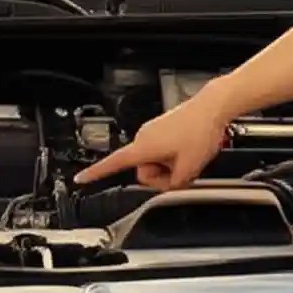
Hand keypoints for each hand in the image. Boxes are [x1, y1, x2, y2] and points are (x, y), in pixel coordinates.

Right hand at [73, 88, 233, 189]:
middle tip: (181, 169)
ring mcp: (152, 132)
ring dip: (169, 165)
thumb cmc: (199, 131)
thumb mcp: (189, 168)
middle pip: (143, 170)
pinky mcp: (161, 129)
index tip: (80, 178)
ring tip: (187, 156)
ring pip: (154, 161)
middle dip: (161, 175)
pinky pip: (160, 150)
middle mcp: (143, 137)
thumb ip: (174, 184)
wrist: (212, 108)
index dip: (95, 173)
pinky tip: (188, 148)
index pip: (113, 163)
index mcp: (143, 147)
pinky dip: (172, 155)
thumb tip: (170, 184)